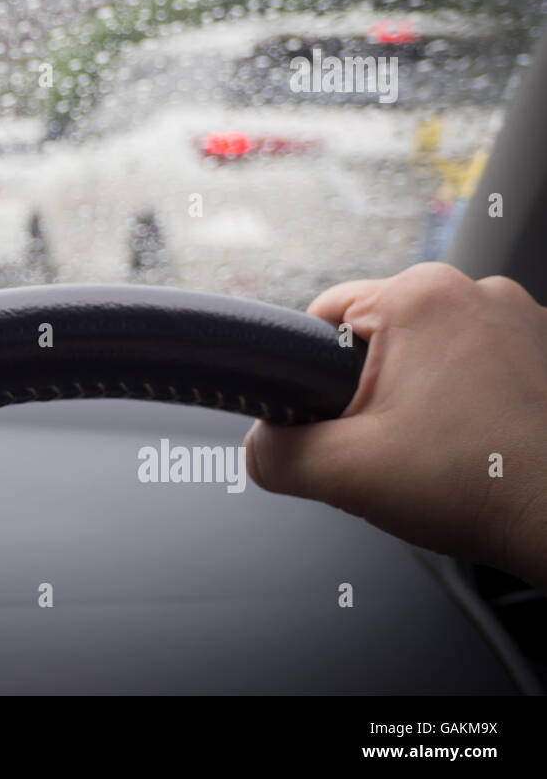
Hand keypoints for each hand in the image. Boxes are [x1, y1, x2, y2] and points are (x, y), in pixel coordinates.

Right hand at [244, 263, 546, 589]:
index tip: (335, 417)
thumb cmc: (484, 487)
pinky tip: (477, 442)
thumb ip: (274, 453)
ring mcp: (523, 318)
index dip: (312, 373)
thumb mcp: (344, 474)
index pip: (323, 314)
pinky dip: (470, 398)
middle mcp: (477, 291)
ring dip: (423, 392)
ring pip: (431, 350)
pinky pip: (480, 362)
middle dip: (372, 388)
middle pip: (380, 334)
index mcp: (420, 297)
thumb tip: (258, 447)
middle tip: (391, 443)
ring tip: (440, 447)